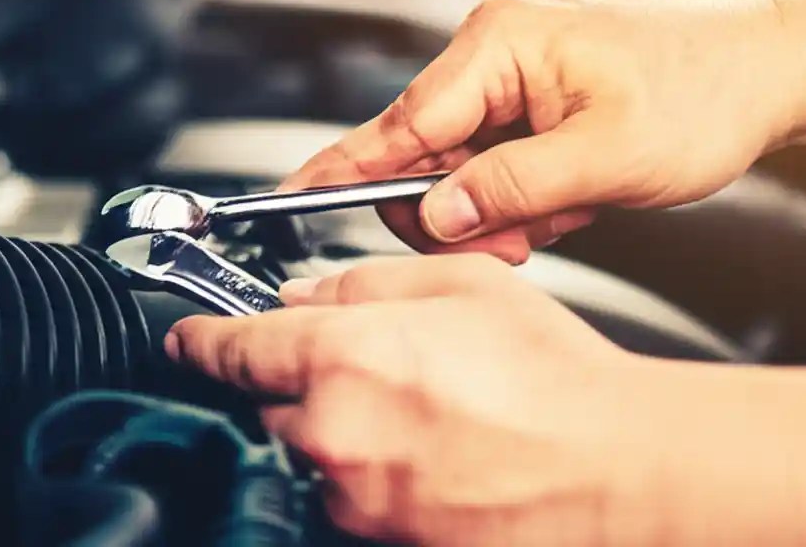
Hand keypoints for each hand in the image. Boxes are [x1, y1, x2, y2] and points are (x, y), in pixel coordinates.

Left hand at [164, 255, 664, 545]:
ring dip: (339, 431)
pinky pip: (352, 497)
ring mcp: (356, 497)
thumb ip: (363, 284)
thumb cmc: (553, 377)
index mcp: (340, 358)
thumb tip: (305, 296)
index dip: (202, 340)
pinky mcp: (384, 538)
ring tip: (422, 412)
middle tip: (369, 366)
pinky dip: (373, 473)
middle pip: (269, 407)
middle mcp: (332, 434)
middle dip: (298, 384)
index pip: (230, 350)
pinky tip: (435, 452)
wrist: (614, 472)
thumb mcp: (460, 284)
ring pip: (312, 455)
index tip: (190, 341)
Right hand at [282, 0, 795, 262]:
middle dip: (465, 210)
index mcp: (498, 45)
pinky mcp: (532, 100)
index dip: (343, 171)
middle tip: (520, 234)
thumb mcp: (606, 159)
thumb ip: (510, 189)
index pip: (398, 124)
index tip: (289, 199)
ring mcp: (513, 76)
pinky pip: (498, 164)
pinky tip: (576, 191)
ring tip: (572, 203)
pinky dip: (528, 194)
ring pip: (463, 170)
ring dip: (506, 207)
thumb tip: (437, 213)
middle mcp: (494, 53)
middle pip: (423, 157)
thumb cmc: (704, 93)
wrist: (767, 74)